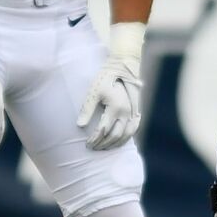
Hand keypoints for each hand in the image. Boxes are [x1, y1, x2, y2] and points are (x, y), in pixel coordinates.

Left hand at [77, 21, 144, 150]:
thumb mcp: (93, 92)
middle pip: (115, 135)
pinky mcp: (136, 111)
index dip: (94, 139)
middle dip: (103, 144)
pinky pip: (134, 129)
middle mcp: (127, 113)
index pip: (103, 130)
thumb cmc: (104, 78)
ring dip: (115, 144)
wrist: (122, 68)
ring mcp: (133, 113)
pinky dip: (126, 138)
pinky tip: (119, 142)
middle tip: (93, 148)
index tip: (86, 144)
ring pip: (126, 135)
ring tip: (104, 148)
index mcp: (116, 108)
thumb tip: (80, 126)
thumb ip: (86, 109)